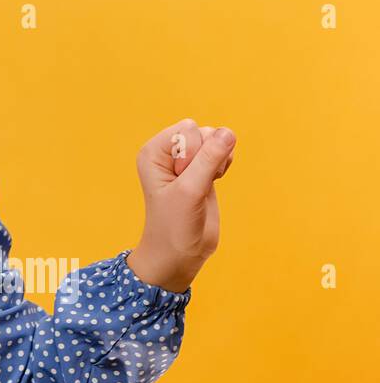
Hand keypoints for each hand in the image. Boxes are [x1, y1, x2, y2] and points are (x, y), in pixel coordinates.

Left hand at [129, 118, 237, 291]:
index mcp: (153, 151)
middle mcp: (167, 152)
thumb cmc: (174, 224)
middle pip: (203, 132)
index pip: (188, 129)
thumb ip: (209, 160)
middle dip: (207, 156)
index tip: (182, 181)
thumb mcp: (190, 190)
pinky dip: (223, 164)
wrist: (179, 253)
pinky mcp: (201, 168)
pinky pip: (221, 150)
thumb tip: (228, 132)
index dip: (192, 155)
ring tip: (204, 184)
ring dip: (217, 160)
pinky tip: (214, 181)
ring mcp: (185, 159)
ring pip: (215, 139)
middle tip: (195, 184)